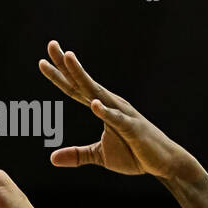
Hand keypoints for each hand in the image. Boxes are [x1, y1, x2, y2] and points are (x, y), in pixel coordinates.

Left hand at [39, 39, 187, 177]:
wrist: (165, 163)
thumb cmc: (135, 155)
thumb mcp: (101, 156)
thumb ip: (77, 155)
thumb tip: (52, 159)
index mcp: (102, 108)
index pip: (76, 89)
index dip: (59, 75)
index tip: (43, 60)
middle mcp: (111, 105)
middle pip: (84, 83)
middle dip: (67, 64)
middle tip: (51, 44)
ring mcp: (123, 114)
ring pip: (98, 92)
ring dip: (82, 76)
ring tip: (69, 59)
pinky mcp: (133, 129)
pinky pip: (117, 119)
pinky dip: (106, 112)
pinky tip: (94, 104)